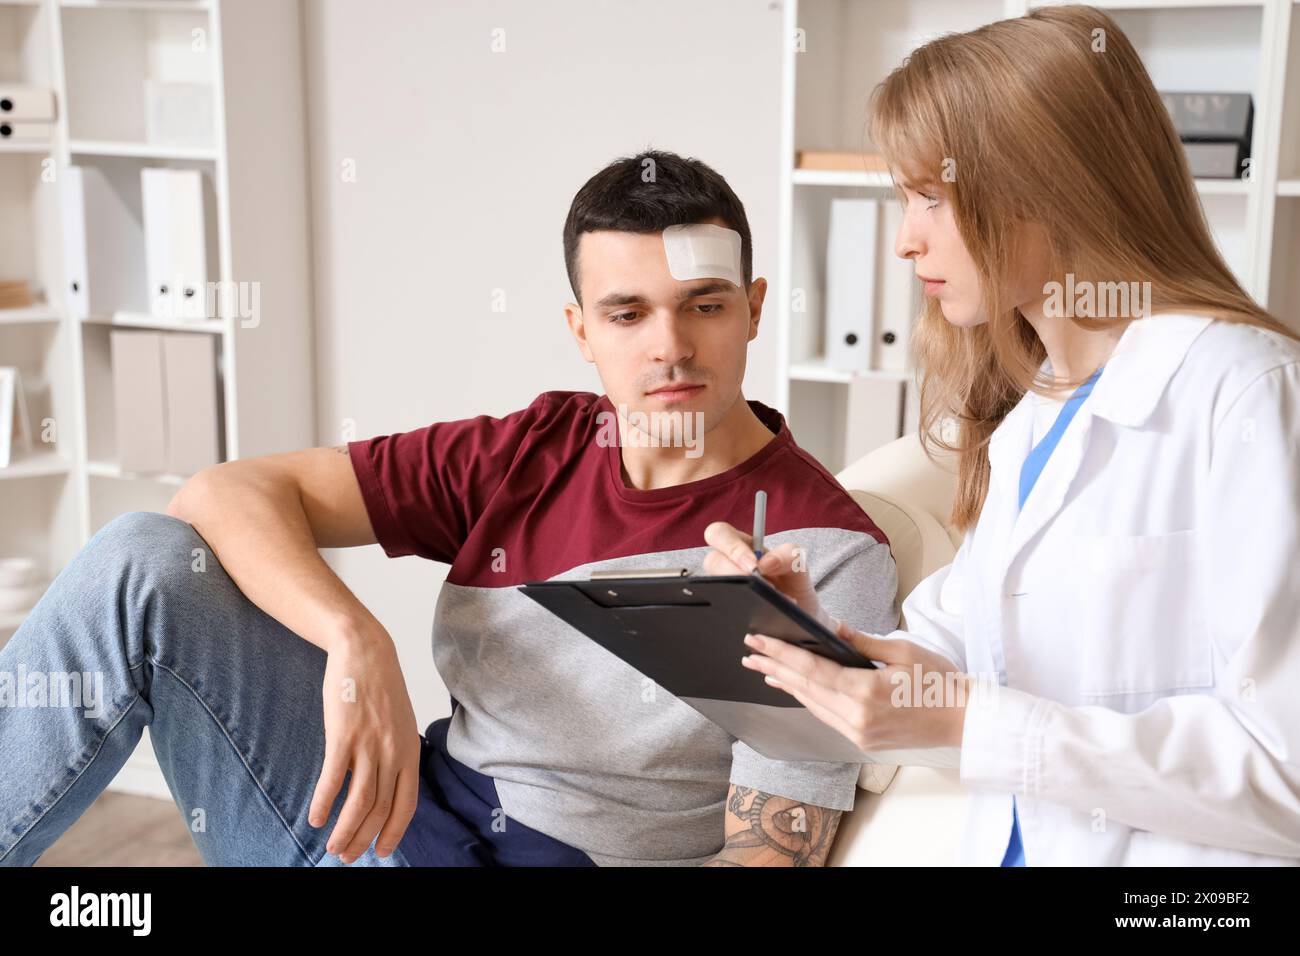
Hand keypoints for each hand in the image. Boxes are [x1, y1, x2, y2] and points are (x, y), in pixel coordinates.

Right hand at [309, 627, 421, 862]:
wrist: (365, 651)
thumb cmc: (380, 689)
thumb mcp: (400, 723)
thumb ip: (396, 754)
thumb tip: (387, 787)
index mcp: (410, 751)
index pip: (407, 803)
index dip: (394, 831)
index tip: (382, 851)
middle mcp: (393, 752)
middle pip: (380, 809)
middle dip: (363, 839)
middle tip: (346, 855)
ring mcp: (369, 744)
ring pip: (359, 802)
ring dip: (344, 830)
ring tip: (331, 847)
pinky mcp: (344, 735)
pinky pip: (333, 779)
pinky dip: (323, 802)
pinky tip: (315, 817)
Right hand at [702, 520, 836, 631]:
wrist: (801, 617)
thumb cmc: (794, 585)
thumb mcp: (798, 566)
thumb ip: (789, 556)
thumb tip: (765, 563)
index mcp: (741, 547)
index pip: (719, 534)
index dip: (731, 546)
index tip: (754, 565)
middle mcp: (727, 567)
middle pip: (711, 561)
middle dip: (734, 572)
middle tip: (758, 585)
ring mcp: (723, 590)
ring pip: (712, 587)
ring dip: (738, 594)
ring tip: (767, 604)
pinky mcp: (725, 611)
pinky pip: (719, 610)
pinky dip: (738, 614)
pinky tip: (758, 618)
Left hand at [740, 621, 970, 750]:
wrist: (966, 721)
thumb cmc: (941, 682)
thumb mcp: (903, 650)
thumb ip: (861, 642)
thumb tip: (832, 628)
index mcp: (865, 692)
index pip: (810, 670)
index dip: (780, 655)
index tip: (757, 642)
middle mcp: (856, 717)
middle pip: (804, 689)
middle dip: (774, 668)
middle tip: (749, 653)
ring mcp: (858, 732)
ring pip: (812, 705)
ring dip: (787, 685)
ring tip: (764, 669)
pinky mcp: (863, 739)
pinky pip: (826, 716)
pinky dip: (807, 699)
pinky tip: (796, 689)